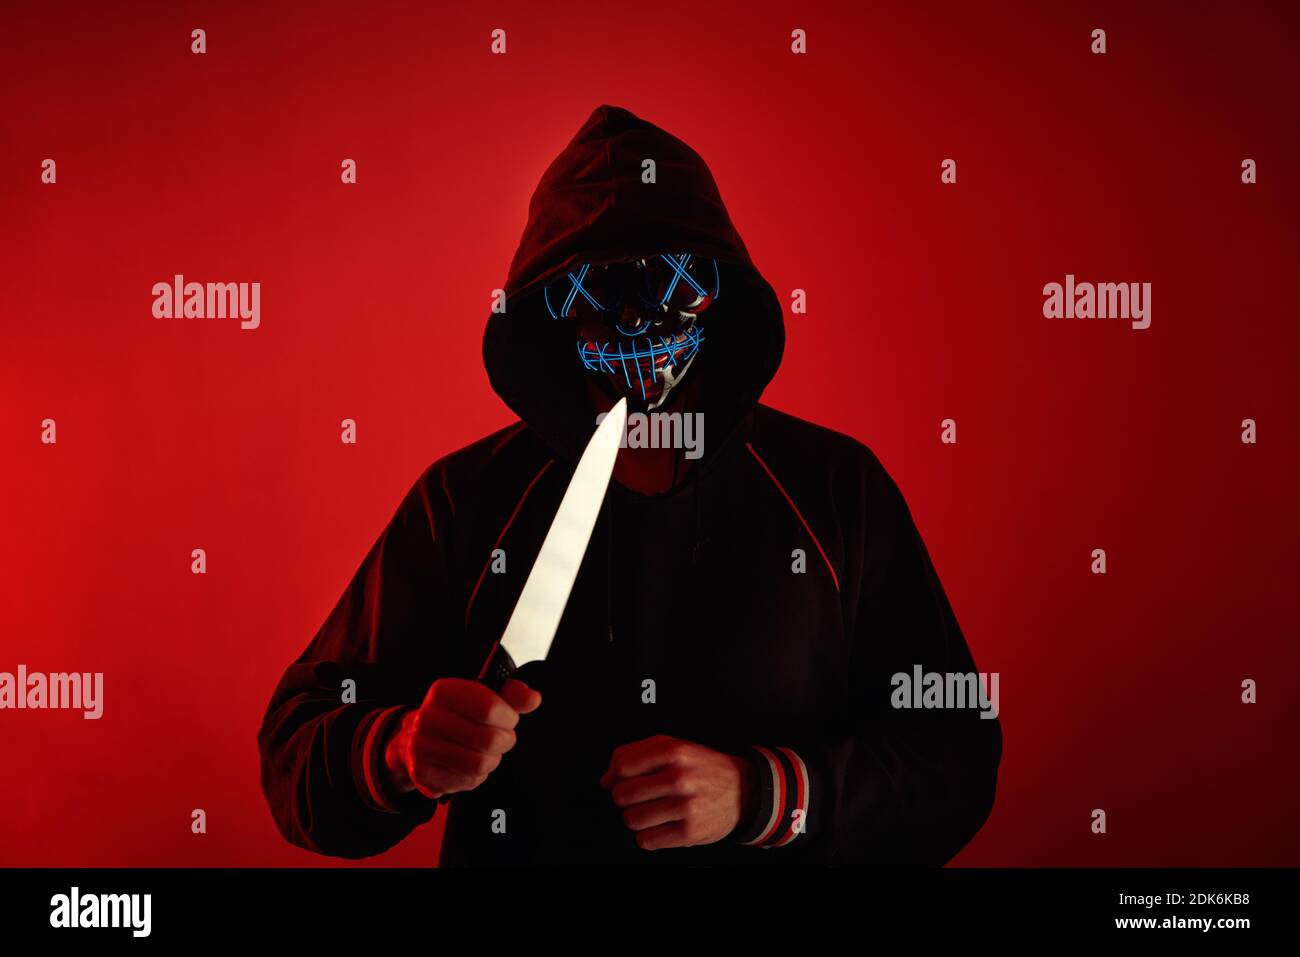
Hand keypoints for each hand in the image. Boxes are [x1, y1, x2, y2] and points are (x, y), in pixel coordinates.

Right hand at [383, 678, 540, 799]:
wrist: (421, 736)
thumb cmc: (460, 714)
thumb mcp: (486, 696)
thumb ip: (513, 695)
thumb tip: (533, 699)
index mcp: (443, 691)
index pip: (489, 708)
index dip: (509, 718)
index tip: (510, 719)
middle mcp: (426, 718)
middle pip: (487, 739)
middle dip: (504, 741)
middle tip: (502, 738)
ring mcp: (421, 747)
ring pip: (479, 764)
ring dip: (492, 760)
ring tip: (488, 751)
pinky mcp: (423, 774)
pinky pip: (466, 782)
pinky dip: (477, 776)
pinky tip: (470, 764)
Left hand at [599, 735, 756, 849]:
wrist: (744, 790)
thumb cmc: (700, 767)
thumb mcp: (673, 747)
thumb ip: (634, 754)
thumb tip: (605, 779)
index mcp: (673, 751)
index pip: (622, 767)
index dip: (616, 776)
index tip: (624, 780)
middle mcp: (680, 778)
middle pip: (622, 795)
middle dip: (625, 799)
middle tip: (639, 798)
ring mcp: (686, 806)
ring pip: (632, 820)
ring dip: (636, 819)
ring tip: (650, 812)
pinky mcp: (690, 832)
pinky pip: (646, 841)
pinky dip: (647, 836)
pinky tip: (659, 827)